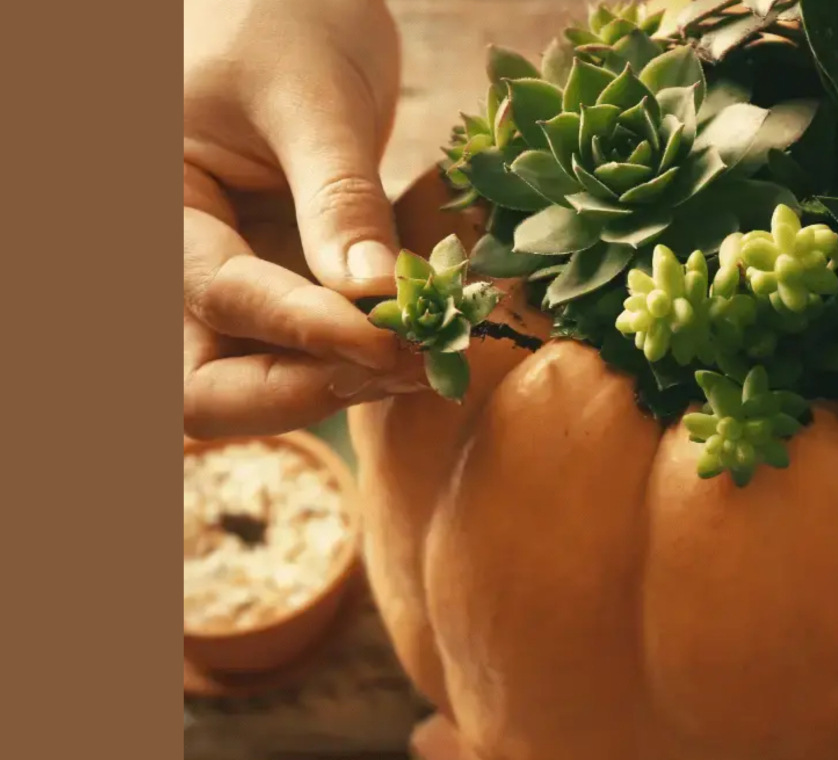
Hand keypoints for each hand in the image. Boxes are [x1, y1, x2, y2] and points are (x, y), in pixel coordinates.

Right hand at [183, 0, 426, 438]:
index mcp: (159, 209)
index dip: (306, 330)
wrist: (295, 2)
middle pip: (206, 384)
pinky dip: (362, 362)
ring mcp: (233, 283)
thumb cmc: (284, 16)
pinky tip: (426, 344)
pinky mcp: (283, 288)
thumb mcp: (313, 95)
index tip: (390, 341)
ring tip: (426, 359)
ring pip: (256, 383)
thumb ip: (338, 196)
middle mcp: (181, 263)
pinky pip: (309, 354)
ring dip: (339, 387)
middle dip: (302, 390)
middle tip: (401, 367)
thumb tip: (374, 297)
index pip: (220, 296)